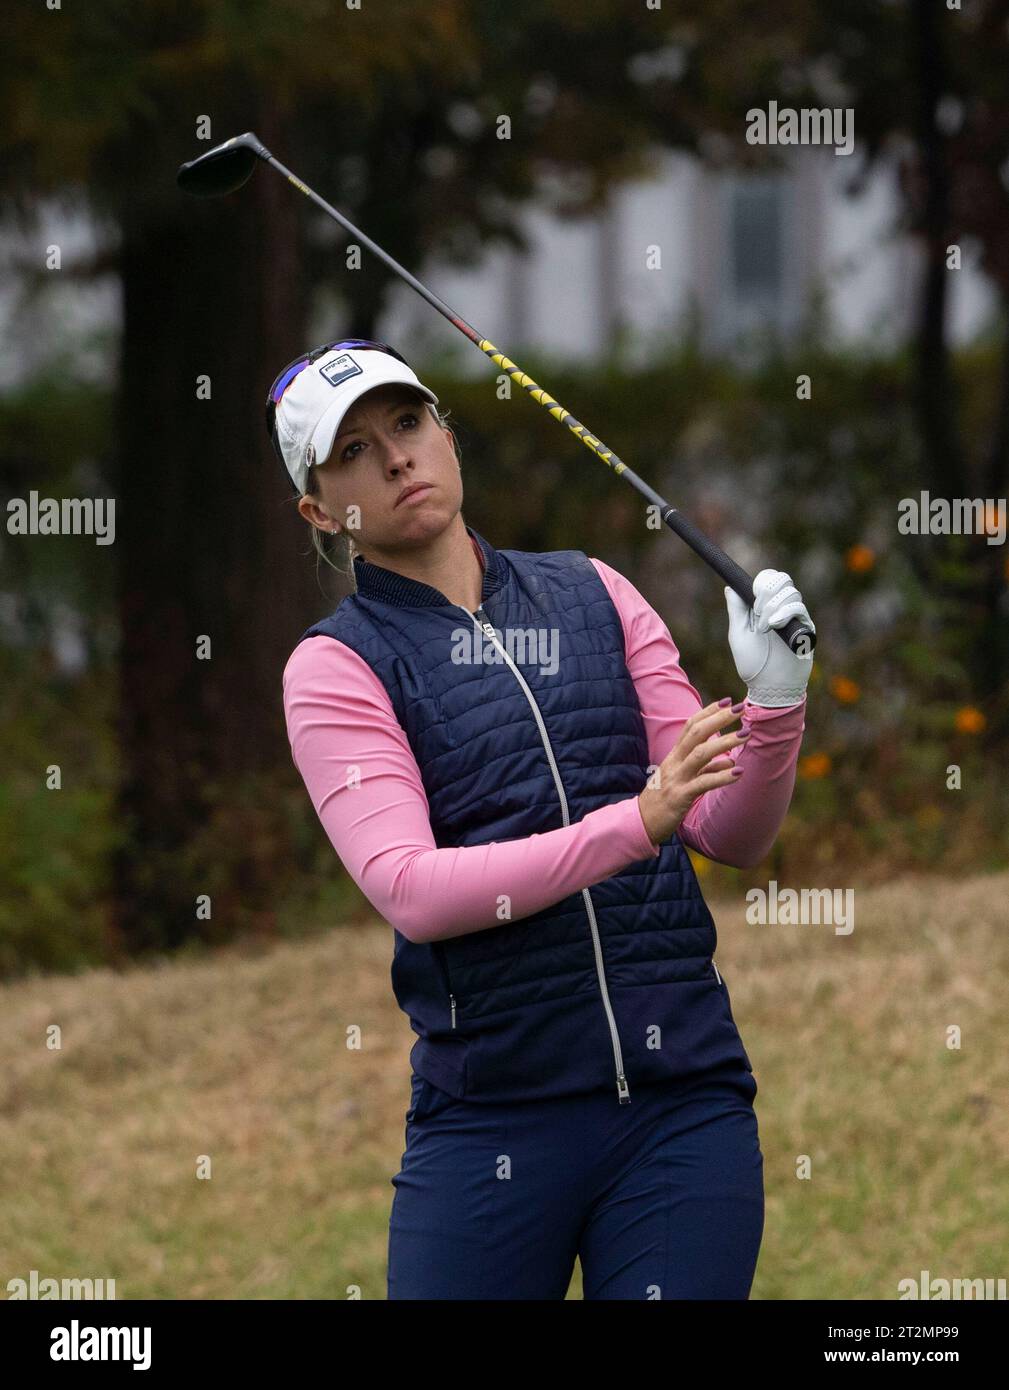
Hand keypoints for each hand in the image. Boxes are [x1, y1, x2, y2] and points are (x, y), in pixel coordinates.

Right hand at [638, 700, 748, 844]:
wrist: (641, 823)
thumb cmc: (663, 800)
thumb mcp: (683, 780)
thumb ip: (705, 769)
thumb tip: (729, 763)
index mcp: (674, 756)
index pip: (690, 726)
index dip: (708, 712)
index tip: (726, 701)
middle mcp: (674, 762)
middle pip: (697, 733)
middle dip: (719, 719)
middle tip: (740, 709)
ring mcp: (676, 778)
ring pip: (701, 753)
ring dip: (724, 743)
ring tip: (745, 736)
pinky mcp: (680, 796)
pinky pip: (703, 783)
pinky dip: (722, 777)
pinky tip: (739, 773)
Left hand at [724, 569, 814, 707]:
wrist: (770, 686)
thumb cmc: (752, 664)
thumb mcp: (738, 635)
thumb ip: (736, 610)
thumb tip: (730, 587)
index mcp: (763, 608)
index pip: (768, 579)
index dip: (762, 580)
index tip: (753, 593)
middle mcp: (780, 609)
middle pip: (782, 580)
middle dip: (767, 591)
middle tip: (758, 609)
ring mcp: (794, 618)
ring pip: (791, 592)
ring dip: (773, 606)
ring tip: (764, 627)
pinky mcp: (805, 628)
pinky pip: (799, 608)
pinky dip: (784, 612)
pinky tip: (774, 625)